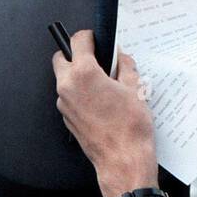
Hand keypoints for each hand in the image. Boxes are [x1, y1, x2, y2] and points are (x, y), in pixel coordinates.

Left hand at [52, 30, 158, 196]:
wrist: (123, 159)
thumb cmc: (130, 127)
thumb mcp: (134, 88)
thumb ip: (125, 67)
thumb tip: (121, 57)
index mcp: (83, 73)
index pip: (77, 41)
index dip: (89, 36)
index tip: (96, 38)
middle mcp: (67, 87)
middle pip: (61, 58)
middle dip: (76, 54)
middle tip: (96, 58)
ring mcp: (64, 104)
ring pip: (64, 79)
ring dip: (78, 75)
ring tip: (103, 82)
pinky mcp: (66, 118)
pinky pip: (69, 97)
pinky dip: (80, 93)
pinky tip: (100, 100)